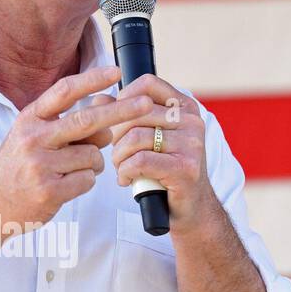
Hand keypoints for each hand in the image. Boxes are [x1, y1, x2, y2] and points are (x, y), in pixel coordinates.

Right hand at [0, 66, 152, 231]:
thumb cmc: (18, 166)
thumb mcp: (33, 135)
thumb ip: (67, 123)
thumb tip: (107, 112)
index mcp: (30, 119)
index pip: (64, 92)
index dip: (92, 80)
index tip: (116, 72)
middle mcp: (34, 138)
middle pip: (87, 120)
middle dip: (121, 111)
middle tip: (145, 104)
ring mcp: (41, 165)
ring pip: (92, 156)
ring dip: (94, 162)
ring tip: (73, 168)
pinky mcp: (49, 191)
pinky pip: (87, 180)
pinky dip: (86, 181)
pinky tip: (68, 184)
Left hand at [90, 73, 213, 229]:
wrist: (190, 207)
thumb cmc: (165, 169)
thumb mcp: (147, 137)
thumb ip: (125, 115)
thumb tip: (98, 98)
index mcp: (184, 107)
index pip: (147, 84)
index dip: (123, 99)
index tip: (116, 122)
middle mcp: (191, 121)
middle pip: (135, 113)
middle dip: (116, 135)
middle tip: (117, 154)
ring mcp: (191, 144)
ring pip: (135, 138)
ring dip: (119, 157)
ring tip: (121, 168)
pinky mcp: (185, 168)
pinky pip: (140, 161)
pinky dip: (126, 171)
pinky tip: (126, 179)